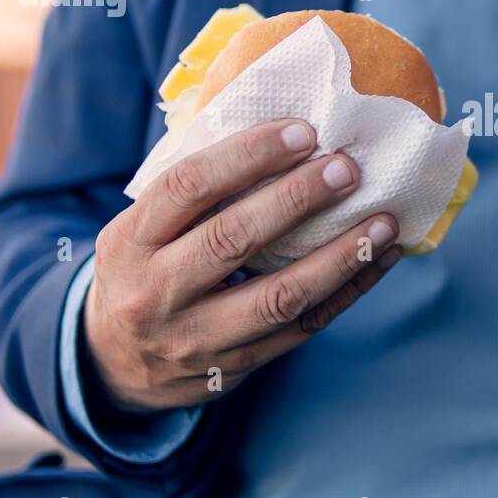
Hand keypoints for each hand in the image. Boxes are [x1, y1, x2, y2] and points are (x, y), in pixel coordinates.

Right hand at [84, 118, 399, 411]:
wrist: (114, 365)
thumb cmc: (144, 271)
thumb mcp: (141, 229)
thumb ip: (192, 190)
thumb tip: (279, 130)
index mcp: (129, 241)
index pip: (187, 185)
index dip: (247, 154)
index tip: (302, 131)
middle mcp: (155, 291)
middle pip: (233, 238)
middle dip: (296, 199)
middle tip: (346, 168)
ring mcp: (195, 337)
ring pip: (278, 296)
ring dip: (340, 256)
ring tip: (383, 222)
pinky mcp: (235, 367)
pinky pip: (302, 328)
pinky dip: (348, 291)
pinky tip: (379, 260)